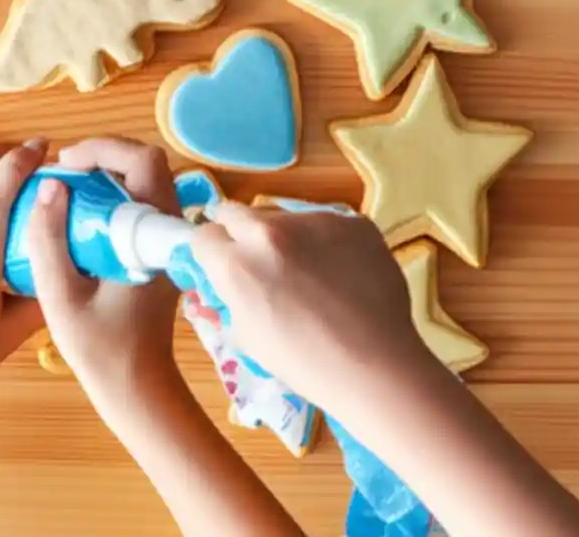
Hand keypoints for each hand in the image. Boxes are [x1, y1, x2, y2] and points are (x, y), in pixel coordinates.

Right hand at [25, 138, 182, 397]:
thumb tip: (50, 187)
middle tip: (61, 175)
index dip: (103, 149)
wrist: (138, 388)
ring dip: (105, 178)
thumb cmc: (101, 349)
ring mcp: (165, 243)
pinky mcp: (157, 255)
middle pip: (147, 166)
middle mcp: (169, 233)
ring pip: (143, 186)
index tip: (64, 165)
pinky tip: (77, 221)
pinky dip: (108, 201)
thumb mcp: (61, 297)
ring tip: (64, 194)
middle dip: (102, 158)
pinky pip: (138, 209)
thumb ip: (50, 240)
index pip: (145, 162)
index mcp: (153, 238)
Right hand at [190, 201, 437, 413]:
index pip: (203, 235)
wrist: (376, 365)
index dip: (210, 252)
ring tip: (308, 273)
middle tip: (257, 261)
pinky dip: (325, 242)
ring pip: (284, 217)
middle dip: (238, 233)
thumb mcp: (245, 337)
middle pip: (236, 212)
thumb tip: (209, 287)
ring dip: (284, 237)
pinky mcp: (354, 222)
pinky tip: (340, 273)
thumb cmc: (302, 362)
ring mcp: (316, 221)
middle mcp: (271, 230)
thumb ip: (222, 301)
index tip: (221, 265)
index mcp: (237, 263)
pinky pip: (325, 224)